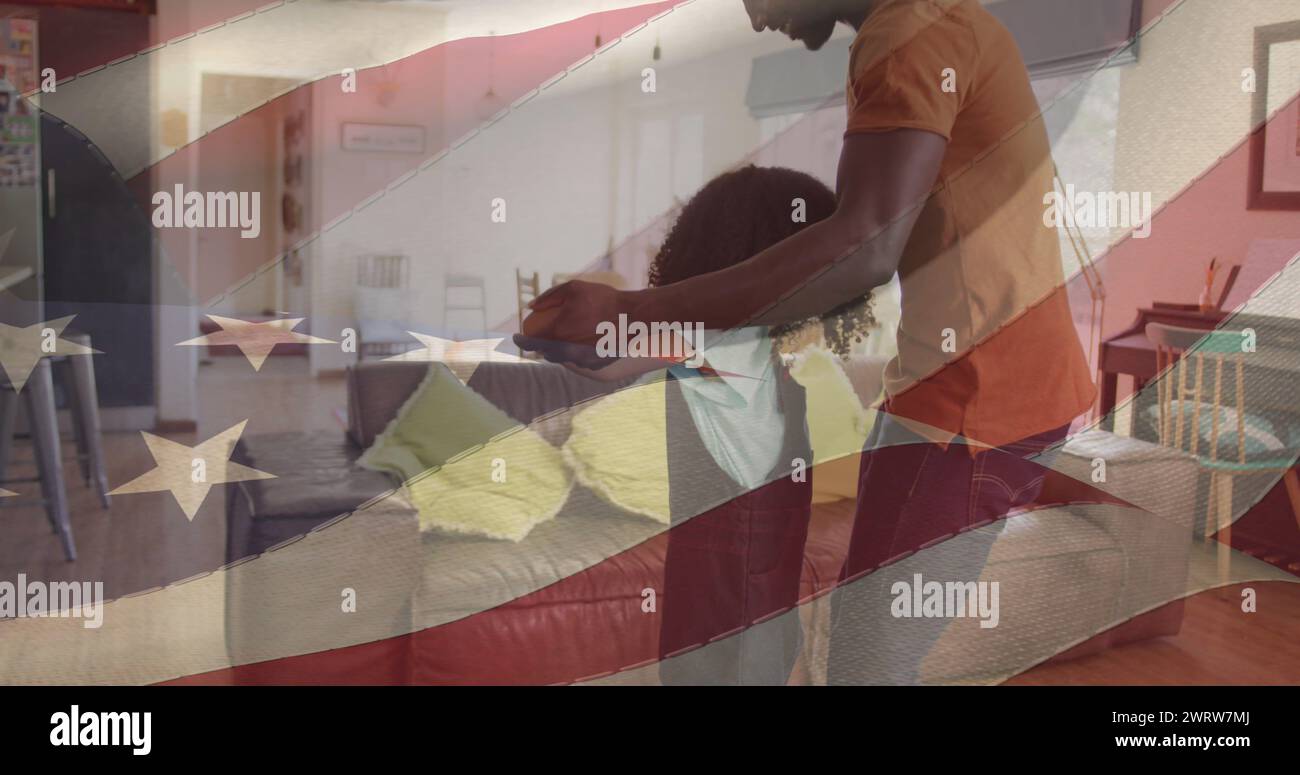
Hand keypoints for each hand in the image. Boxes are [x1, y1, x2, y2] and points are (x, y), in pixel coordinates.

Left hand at [513, 280, 627, 367]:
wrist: (634, 315)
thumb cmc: (603, 299)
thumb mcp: (574, 288)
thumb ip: (550, 296)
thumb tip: (532, 306)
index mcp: (561, 334)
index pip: (534, 343)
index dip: (522, 341)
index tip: (516, 338)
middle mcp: (570, 352)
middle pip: (548, 354)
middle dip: (541, 347)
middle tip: (538, 338)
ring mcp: (584, 361)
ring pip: (563, 359)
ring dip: (557, 351)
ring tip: (558, 339)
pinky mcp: (596, 364)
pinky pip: (579, 361)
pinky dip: (575, 353)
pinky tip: (579, 343)